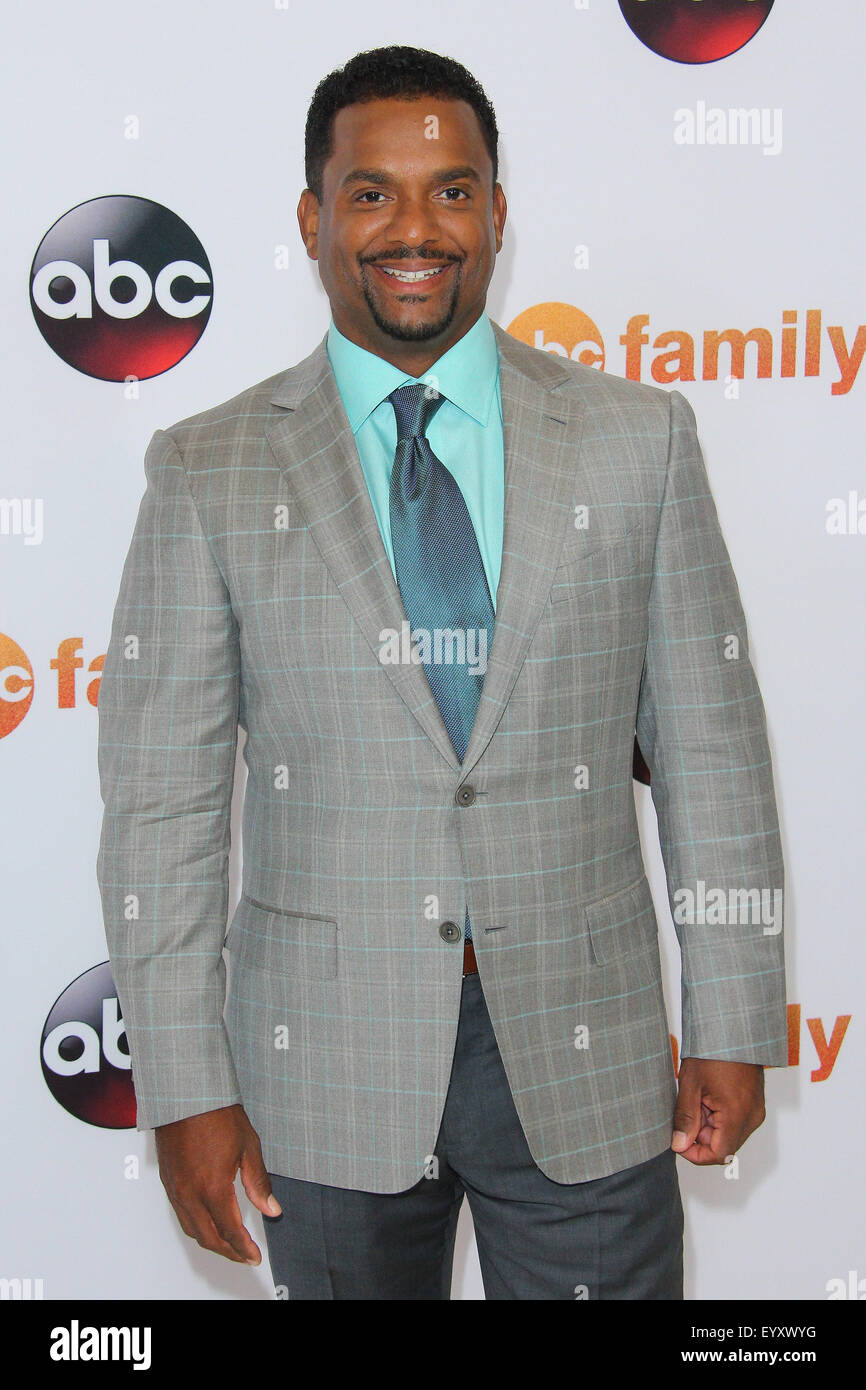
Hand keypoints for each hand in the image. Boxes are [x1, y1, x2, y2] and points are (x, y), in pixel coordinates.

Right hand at [154, 1103, 281, 1263]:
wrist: (185, 1094)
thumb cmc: (215, 1112)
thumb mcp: (248, 1146)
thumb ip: (258, 1182)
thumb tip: (271, 1208)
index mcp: (212, 1188)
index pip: (230, 1231)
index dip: (243, 1248)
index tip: (254, 1256)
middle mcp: (189, 1193)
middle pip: (208, 1237)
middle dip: (228, 1251)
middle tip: (244, 1255)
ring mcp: (175, 1188)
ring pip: (191, 1229)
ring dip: (211, 1242)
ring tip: (228, 1245)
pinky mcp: (168, 1181)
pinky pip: (181, 1214)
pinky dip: (196, 1226)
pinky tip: (206, 1223)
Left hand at [671, 1058, 765, 1165]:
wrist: (733, 1029)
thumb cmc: (713, 1051)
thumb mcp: (691, 1085)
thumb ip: (685, 1119)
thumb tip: (679, 1145)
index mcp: (738, 1115)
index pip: (719, 1155)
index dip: (696, 1154)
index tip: (680, 1142)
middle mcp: (752, 1117)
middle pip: (724, 1145)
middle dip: (701, 1135)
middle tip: (687, 1109)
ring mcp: (756, 1110)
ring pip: (729, 1134)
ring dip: (709, 1124)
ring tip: (698, 1097)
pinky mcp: (755, 1104)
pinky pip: (736, 1121)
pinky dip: (719, 1116)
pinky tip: (708, 1096)